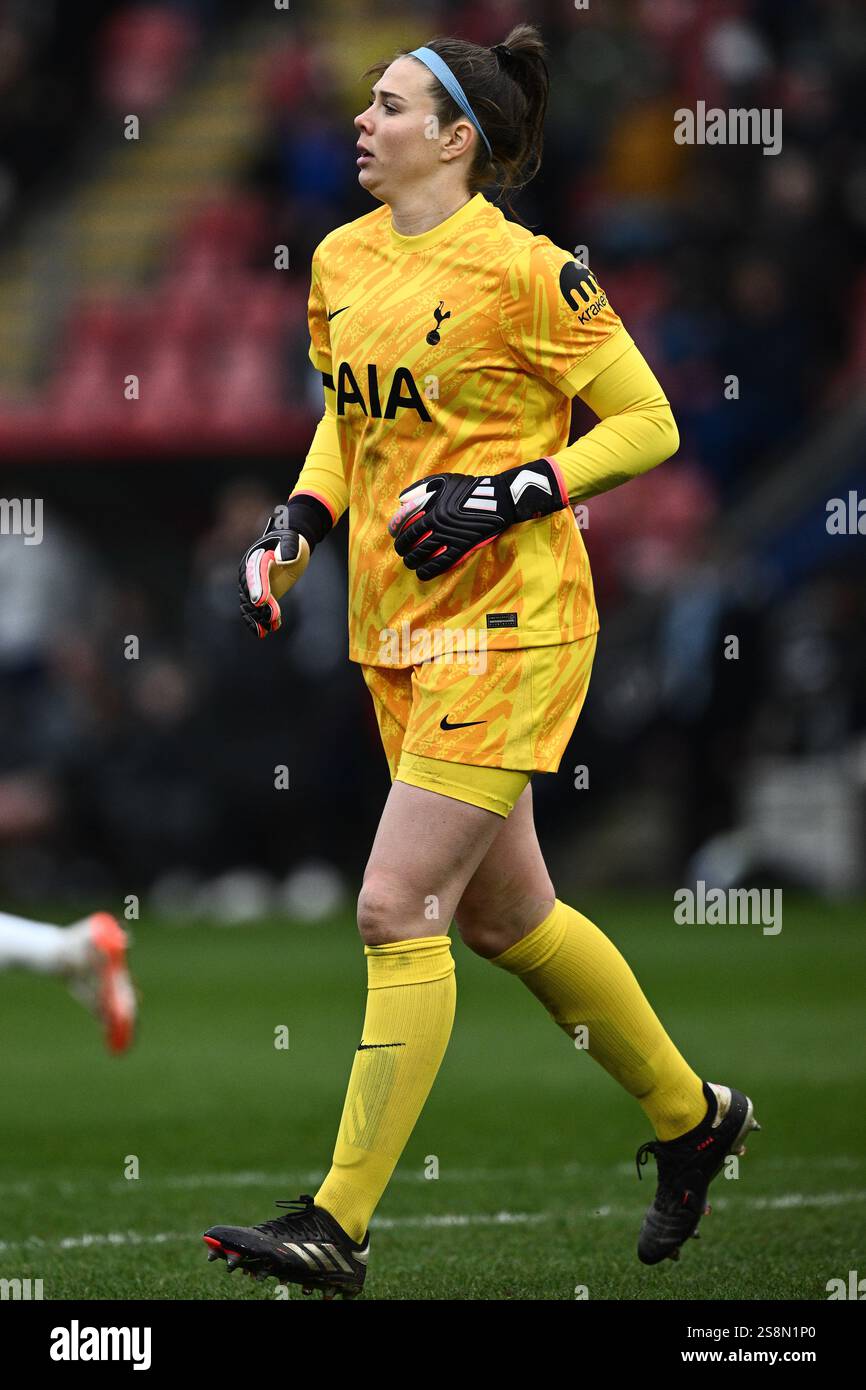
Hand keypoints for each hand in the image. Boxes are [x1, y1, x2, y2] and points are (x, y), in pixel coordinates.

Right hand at [239, 521, 310, 638]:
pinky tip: (270, 630)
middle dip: (260, 607)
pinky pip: (256, 610)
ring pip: (250, 605)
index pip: (254, 575)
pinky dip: (260, 621)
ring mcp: (254, 585)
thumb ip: (288, 547)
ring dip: (258, 618)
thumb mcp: (293, 540)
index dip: (257, 588)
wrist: (291, 547)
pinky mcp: (261, 595)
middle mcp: (249, 573)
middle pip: (251, 593)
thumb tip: (281, 560)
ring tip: (269, 630)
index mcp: (255, 558)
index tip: (260, 602)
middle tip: (272, 618)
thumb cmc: (292, 541)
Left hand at [388, 459, 568, 579]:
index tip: (395, 535)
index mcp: (430, 506)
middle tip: (403, 552)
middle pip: (411, 542)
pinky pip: (441, 563)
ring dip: (412, 561)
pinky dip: (429, 570)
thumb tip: (401, 500)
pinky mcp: (462, 547)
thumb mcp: (443, 480)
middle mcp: (437, 523)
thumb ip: (420, 488)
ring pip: (423, 554)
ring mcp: (449, 536)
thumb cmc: (468, 488)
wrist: (496, 498)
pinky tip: (422, 574)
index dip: (396, 531)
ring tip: (410, 564)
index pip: (404, 523)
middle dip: (402, 549)